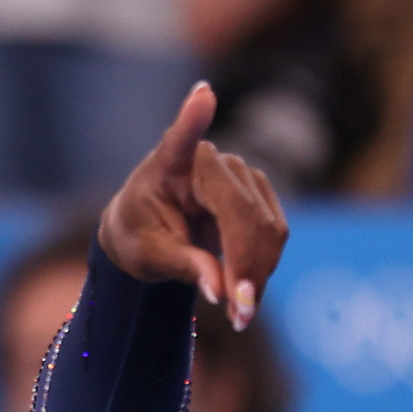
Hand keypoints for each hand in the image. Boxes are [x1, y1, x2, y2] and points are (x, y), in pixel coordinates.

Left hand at [98, 82, 287, 332]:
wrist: (147, 229)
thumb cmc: (138, 235)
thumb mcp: (147, 256)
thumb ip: (183, 265)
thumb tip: (221, 291)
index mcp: (170, 163)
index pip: (182, 137)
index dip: (193, 117)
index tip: (201, 94)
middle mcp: (212, 160)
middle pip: (243, 214)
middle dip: (246, 268)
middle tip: (239, 317)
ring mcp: (241, 174)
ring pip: (267, 228)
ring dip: (259, 275)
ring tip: (240, 316)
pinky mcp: (259, 194)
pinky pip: (274, 235)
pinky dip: (264, 269)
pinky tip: (246, 296)